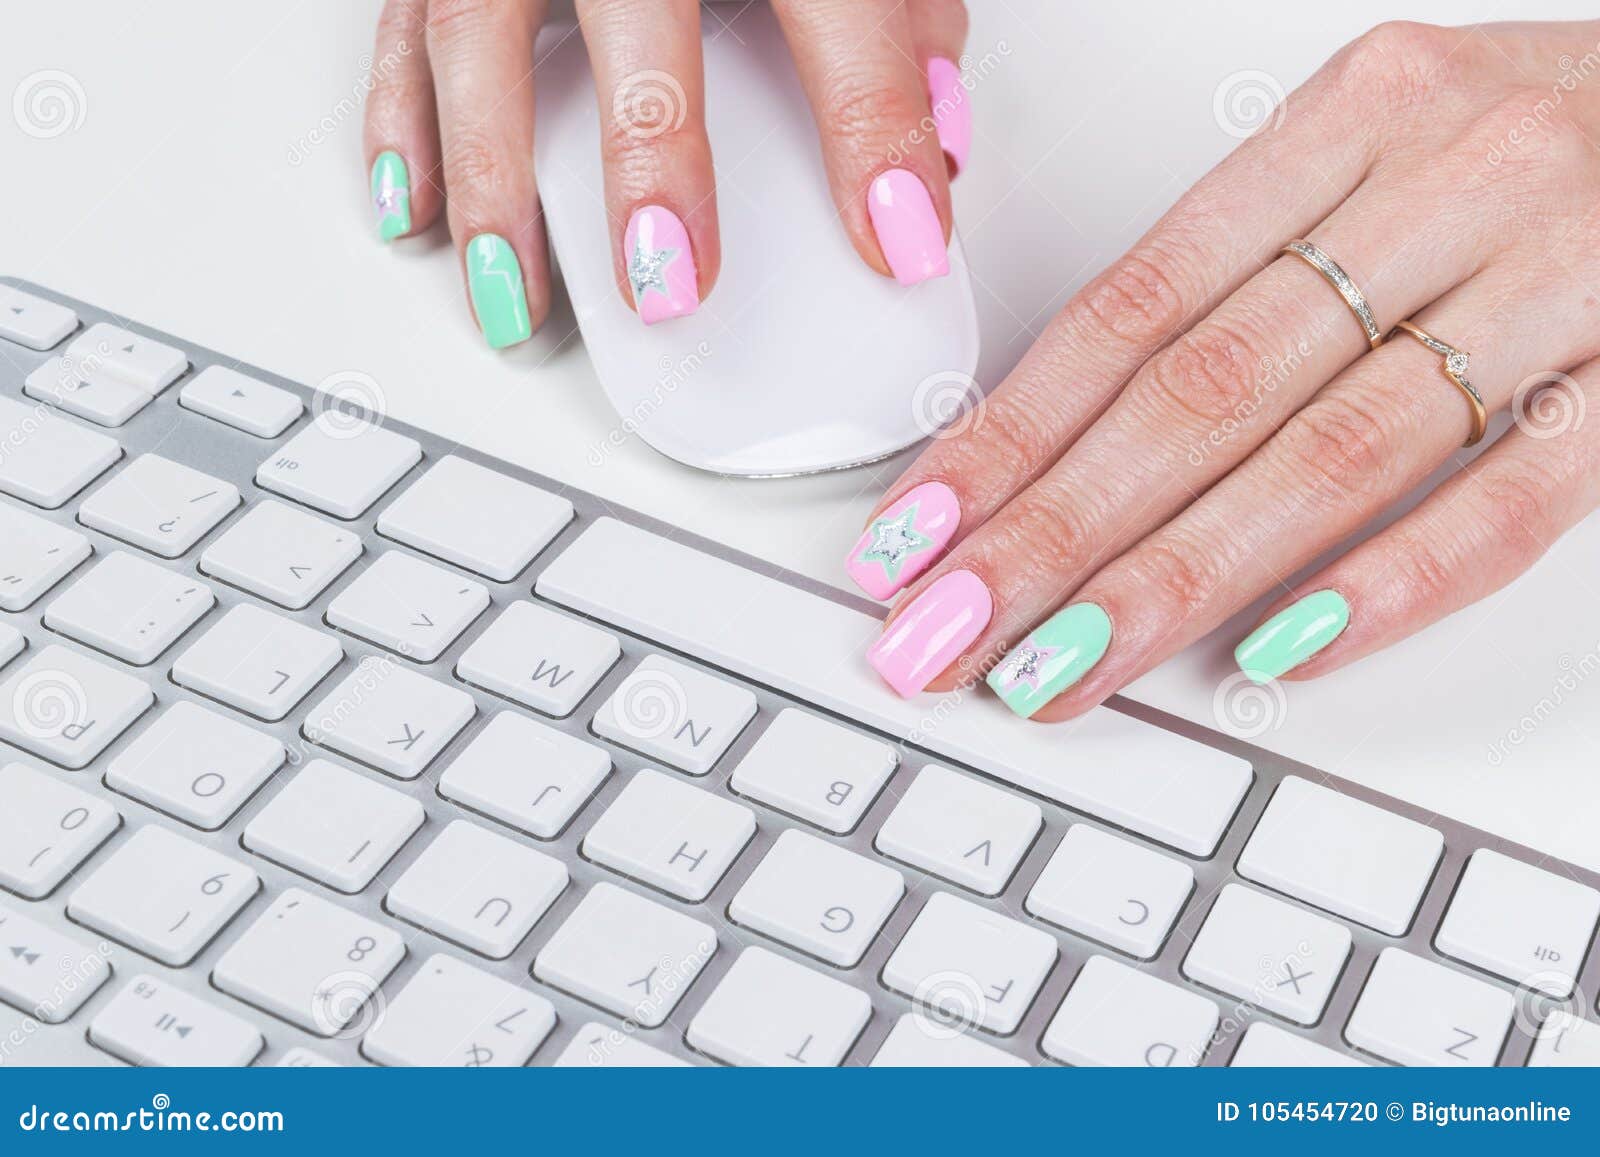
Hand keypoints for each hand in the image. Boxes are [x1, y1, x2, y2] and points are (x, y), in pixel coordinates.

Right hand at [362, 0, 968, 346]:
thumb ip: (901, 18)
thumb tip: (937, 138)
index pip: (837, 16)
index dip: (873, 133)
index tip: (903, 241)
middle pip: (638, 25)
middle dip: (652, 161)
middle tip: (671, 283)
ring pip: (479, 39)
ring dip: (493, 181)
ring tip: (517, 295)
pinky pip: (401, 30)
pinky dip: (402, 127)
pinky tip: (417, 211)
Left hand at [847, 20, 1599, 719]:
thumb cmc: (1539, 134)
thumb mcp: (1371, 149)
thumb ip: (1238, 272)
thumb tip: (1068, 430)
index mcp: (1349, 121)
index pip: (1132, 307)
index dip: (1010, 431)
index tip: (918, 528)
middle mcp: (1444, 187)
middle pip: (1203, 391)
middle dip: (1053, 528)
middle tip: (948, 626)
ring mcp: (1558, 281)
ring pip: (1328, 454)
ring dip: (1175, 578)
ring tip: (1061, 662)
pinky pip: (1511, 499)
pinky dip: (1386, 580)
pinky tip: (1271, 652)